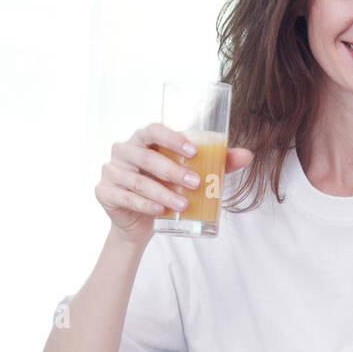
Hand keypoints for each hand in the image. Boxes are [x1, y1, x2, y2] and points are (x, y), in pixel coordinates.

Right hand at [95, 123, 252, 245]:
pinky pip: (124, 197)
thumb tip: (248, 155)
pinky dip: (144, 205)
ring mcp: (111, 171)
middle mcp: (123, 150)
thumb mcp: (193, 174)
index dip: (172, 138)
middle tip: (195, 183)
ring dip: (162, 193)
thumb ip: (218, 163)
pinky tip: (160, 211)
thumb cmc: (169, 188)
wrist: (141, 222)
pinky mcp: (104, 192)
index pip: (153, 129)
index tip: (194, 151)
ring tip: (184, 204)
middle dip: (172, 170)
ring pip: (136, 180)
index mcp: (143, 139)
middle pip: (146, 156)